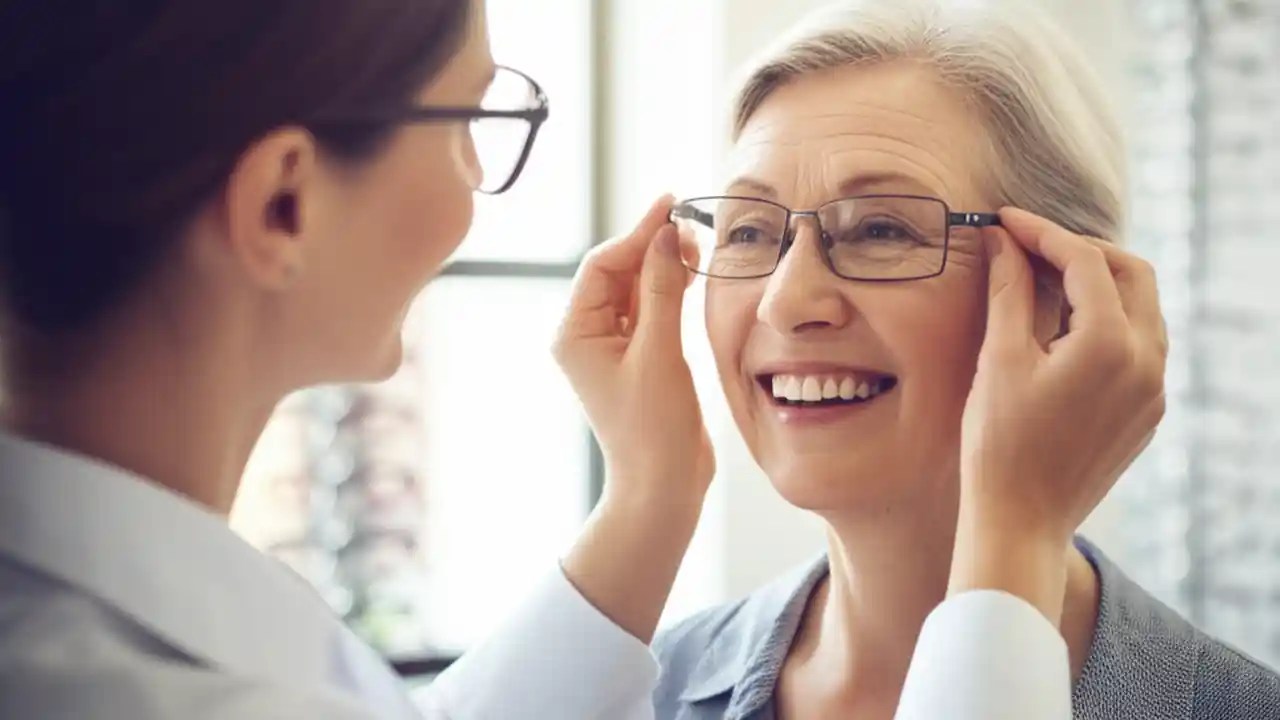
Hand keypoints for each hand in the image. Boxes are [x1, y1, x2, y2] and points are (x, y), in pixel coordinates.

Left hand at [553, 194, 714, 506]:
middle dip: (651, 246)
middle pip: (616, 272)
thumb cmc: (653, 428)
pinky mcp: (638, 357)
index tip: (671, 207)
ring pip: (634, 288)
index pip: (601, 265)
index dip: (637, 233)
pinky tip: (691, 274)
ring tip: (697, 246)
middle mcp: (586, 336)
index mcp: (574, 333)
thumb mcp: (658, 353)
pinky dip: (669, 289)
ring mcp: (611, 347)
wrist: (662, 485)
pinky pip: (649, 309)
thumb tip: (668, 234)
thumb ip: (661, 290)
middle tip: (691, 226)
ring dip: (663, 266)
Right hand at [951, 208, 1166, 617]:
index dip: (1042, 233)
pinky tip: (1064, 331)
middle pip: (1132, 274)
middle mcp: (1148, 362)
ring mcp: (1154, 390)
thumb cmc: (998, 445)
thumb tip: (1002, 242)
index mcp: (1111, 344)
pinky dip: (1108, 323)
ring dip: (1099, 285)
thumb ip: (1008, 291)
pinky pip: (1141, 347)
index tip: (1005, 221)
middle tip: (1029, 247)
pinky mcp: (1148, 412)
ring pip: (1143, 309)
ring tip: (1045, 283)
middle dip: (1081, 251)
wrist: (1020, 522)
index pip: (1085, 262)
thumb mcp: (999, 360)